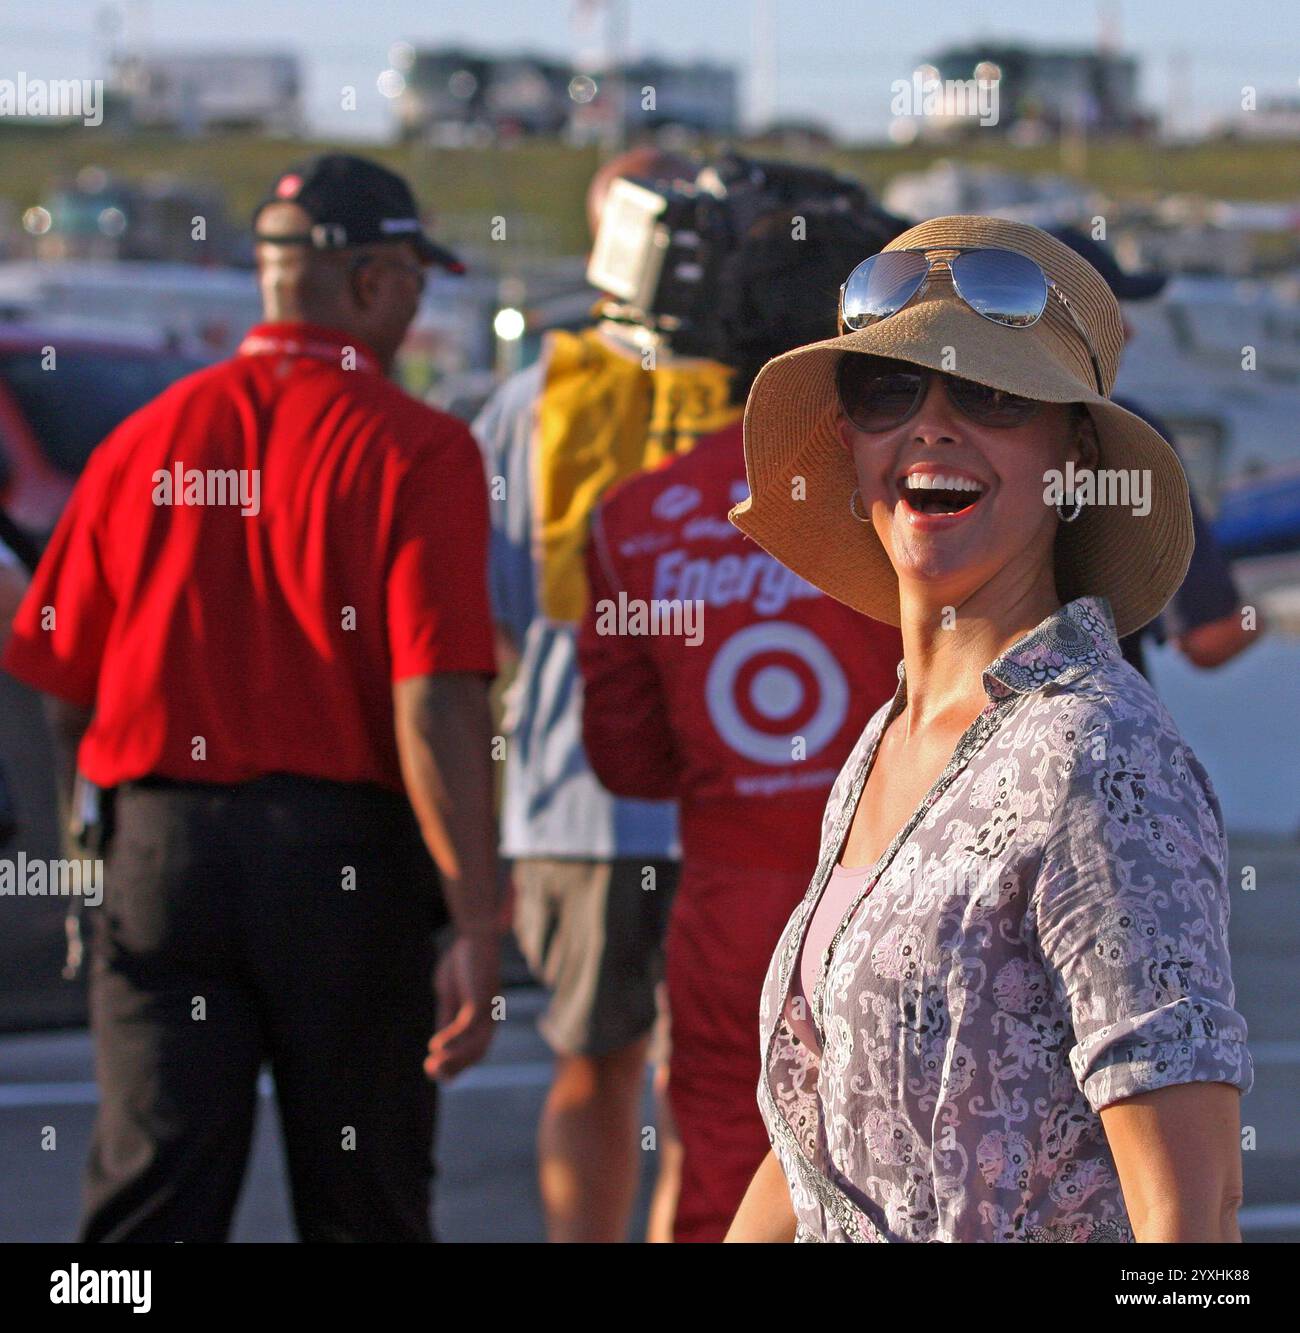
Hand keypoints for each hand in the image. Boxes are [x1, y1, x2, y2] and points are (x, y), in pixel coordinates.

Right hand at [424, 928, 501, 1080]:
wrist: (476, 934)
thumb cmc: (464, 961)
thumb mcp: (450, 995)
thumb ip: (448, 1016)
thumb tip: (438, 1045)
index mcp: (482, 1018)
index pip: (473, 1049)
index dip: (456, 1064)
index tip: (433, 1071)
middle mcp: (490, 1017)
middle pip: (477, 1052)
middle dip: (455, 1067)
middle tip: (432, 1073)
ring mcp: (488, 1009)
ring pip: (476, 1045)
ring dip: (455, 1060)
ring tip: (433, 1067)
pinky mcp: (482, 998)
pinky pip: (469, 1025)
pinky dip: (454, 1039)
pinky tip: (436, 1046)